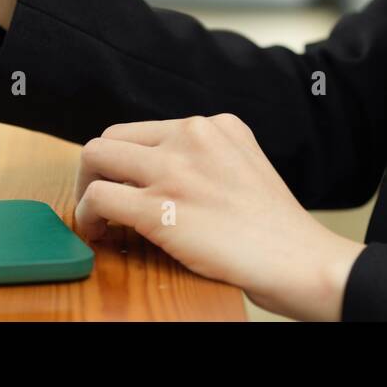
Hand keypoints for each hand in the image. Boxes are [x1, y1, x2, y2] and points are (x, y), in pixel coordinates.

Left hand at [74, 114, 366, 320]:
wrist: (301, 260)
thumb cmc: (278, 231)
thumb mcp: (247, 168)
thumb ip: (209, 161)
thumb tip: (165, 177)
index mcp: (217, 126)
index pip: (148, 130)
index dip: (128, 160)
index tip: (127, 184)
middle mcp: (193, 136)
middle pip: (114, 136)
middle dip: (99, 168)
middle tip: (102, 199)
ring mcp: (174, 170)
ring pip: (96, 157)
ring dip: (86, 187)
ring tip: (97, 216)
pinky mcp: (159, 208)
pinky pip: (98, 198)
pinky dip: (87, 215)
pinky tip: (100, 233)